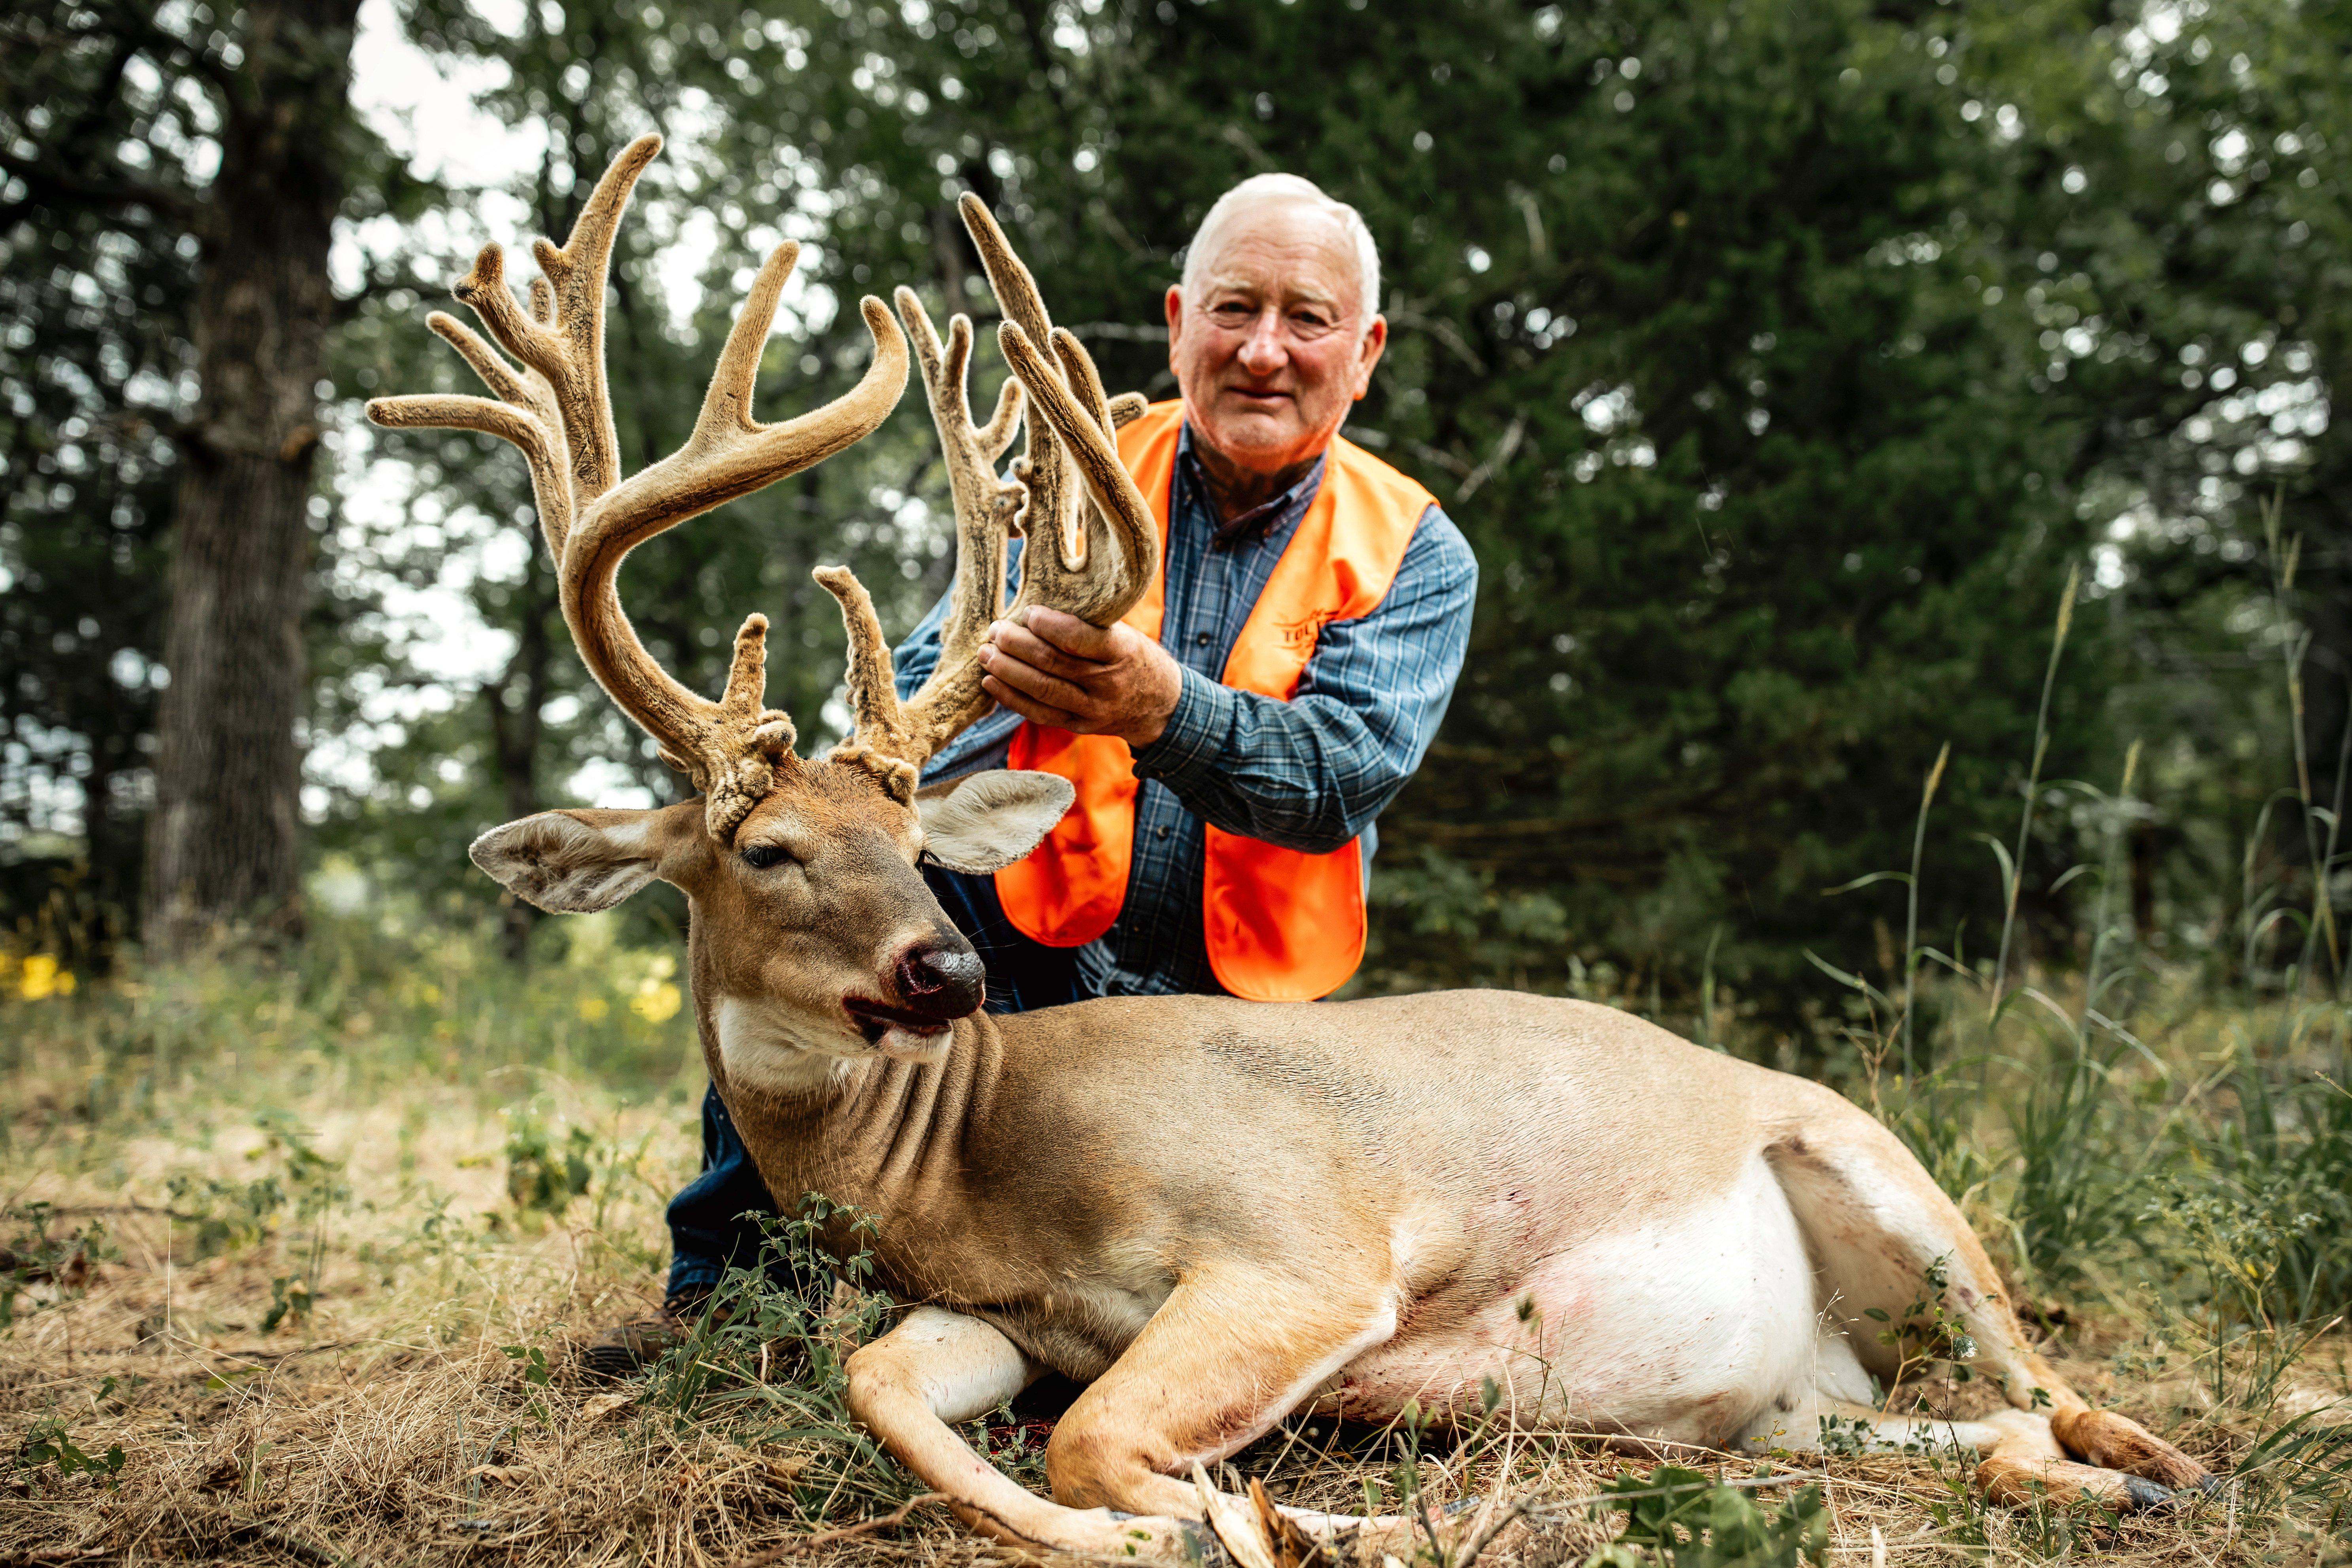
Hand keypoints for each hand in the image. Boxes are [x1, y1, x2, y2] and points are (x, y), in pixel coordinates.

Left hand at [980, 607, 1183, 748]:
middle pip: (1053, 664)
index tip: (1027, 612)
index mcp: (1121, 652)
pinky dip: (1012, 698)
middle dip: (1017, 646)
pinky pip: (1040, 714)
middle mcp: (1106, 684)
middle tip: (995, 630)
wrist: (1161, 705)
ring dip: (1008, 671)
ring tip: (986, 653)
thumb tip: (1036, 608)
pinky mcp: (1079, 726)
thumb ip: (1088, 624)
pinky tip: (992, 682)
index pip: (1078, 639)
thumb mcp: (1125, 634)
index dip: (1047, 625)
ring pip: (1042, 690)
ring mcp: (1093, 710)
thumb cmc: (1135, 658)